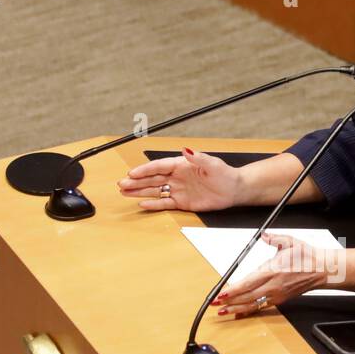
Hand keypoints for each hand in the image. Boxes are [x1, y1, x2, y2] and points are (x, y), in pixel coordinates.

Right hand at [117, 147, 243, 211]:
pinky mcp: (182, 202)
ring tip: (124, 191)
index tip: (132, 172)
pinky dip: (153, 204)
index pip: (158, 167)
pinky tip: (141, 203)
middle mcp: (176, 177)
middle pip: (152, 178)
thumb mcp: (212, 164)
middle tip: (121, 183)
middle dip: (136, 181)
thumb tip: (186, 149)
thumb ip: (198, 158)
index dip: (144, 170)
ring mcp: (178, 189)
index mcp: (181, 165)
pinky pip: (164, 203)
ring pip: (154, 190)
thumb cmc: (225, 174)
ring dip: (139, 191)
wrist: (233, 190)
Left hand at [211, 233, 334, 317]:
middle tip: (215, 303)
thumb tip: (264, 235)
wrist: (322, 270)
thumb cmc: (307, 257)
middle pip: (246, 297)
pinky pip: (261, 307)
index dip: (233, 290)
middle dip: (229, 301)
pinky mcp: (280, 299)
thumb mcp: (290, 242)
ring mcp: (276, 295)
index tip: (221, 293)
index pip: (248, 283)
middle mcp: (273, 286)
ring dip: (236, 309)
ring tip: (223, 311)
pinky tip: (239, 312)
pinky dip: (248, 311)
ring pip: (252, 304)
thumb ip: (274, 238)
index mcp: (272, 271)